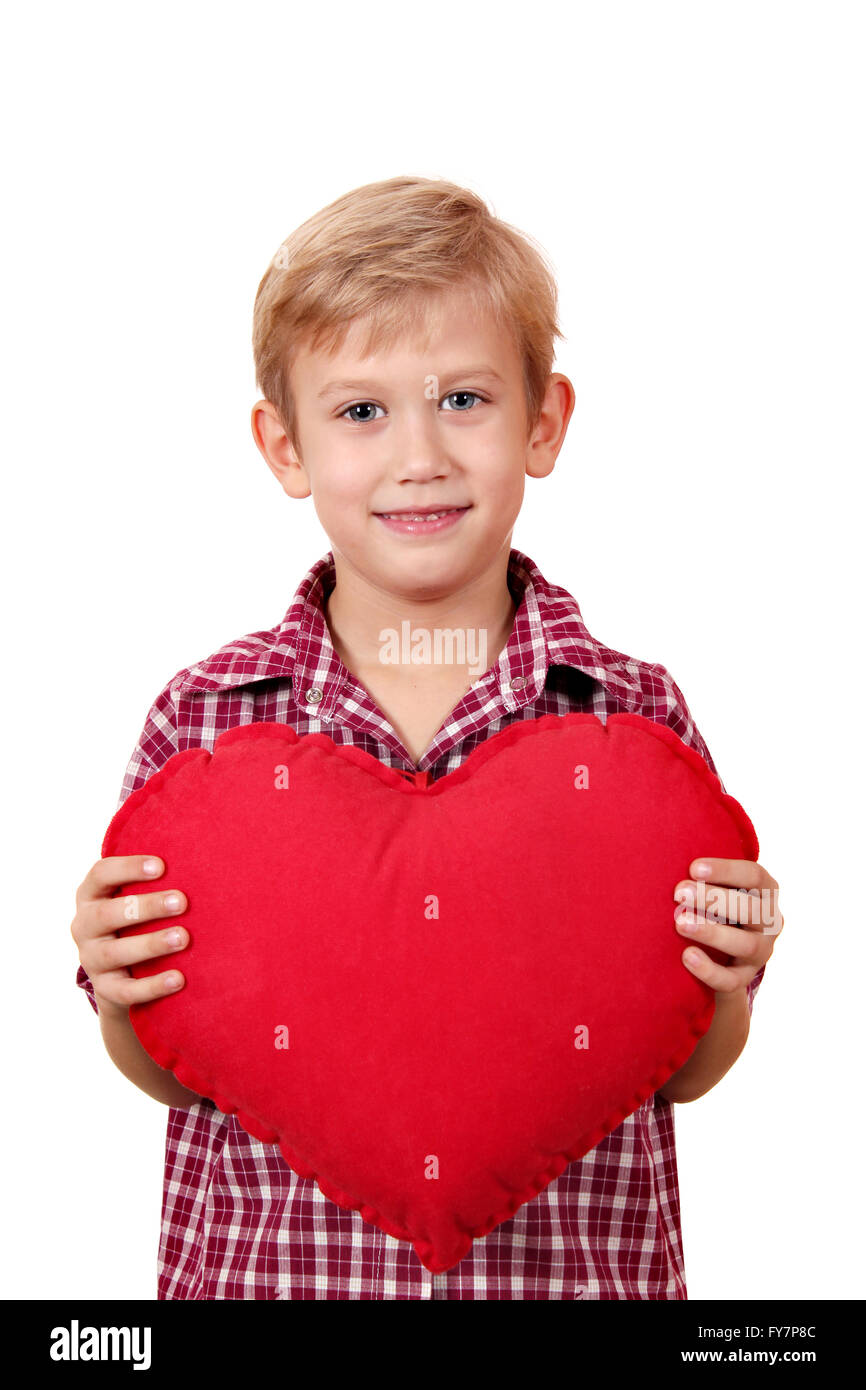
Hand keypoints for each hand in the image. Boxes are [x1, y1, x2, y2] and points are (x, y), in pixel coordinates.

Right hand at [70, 855, 189, 1017]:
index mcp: (91, 895)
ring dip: (151, 944)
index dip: (128, 868)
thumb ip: (156, 879)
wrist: (121, 973)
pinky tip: (178, 979)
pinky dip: (152, 986)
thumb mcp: (136, 896)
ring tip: (184, 937)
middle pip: (107, 914)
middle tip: (181, 901)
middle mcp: (85, 926)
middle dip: (146, 906)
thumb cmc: (139, 919)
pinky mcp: (106, 989)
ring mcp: (92, 959)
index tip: (161, 866)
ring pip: (115, 953)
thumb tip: (205, 853)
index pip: (101, 874)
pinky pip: (126, 991)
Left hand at [672, 857, 782, 997]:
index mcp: (765, 892)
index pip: (754, 876)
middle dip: (713, 899)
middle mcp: (770, 922)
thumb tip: (664, 854)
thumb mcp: (717, 888)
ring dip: (712, 932)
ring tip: (680, 923)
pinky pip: (731, 980)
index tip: (693, 868)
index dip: (725, 870)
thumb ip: (703, 876)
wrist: (721, 955)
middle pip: (750, 909)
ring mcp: (761, 952)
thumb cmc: (713, 906)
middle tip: (678, 893)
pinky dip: (709, 970)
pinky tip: (687, 956)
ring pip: (745, 944)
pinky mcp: (745, 979)